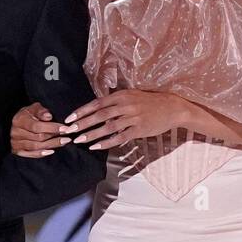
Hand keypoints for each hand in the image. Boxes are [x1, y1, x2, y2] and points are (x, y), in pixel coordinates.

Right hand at [10, 102, 68, 157]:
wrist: (18, 124)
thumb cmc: (29, 115)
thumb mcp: (34, 109)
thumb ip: (41, 111)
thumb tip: (49, 116)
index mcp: (19, 120)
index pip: (37, 126)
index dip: (52, 128)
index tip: (65, 128)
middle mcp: (15, 132)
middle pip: (38, 137)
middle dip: (54, 137)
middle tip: (67, 135)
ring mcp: (15, 143)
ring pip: (36, 146)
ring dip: (52, 145)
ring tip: (64, 142)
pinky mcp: (17, 151)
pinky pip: (31, 154)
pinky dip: (42, 154)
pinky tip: (52, 151)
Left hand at [58, 90, 183, 150]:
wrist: (172, 108)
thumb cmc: (150, 102)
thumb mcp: (132, 95)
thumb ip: (115, 99)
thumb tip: (98, 105)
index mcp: (121, 95)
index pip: (97, 103)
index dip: (82, 111)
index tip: (69, 118)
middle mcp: (125, 105)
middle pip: (99, 115)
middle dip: (82, 123)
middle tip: (69, 130)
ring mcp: (132, 118)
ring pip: (108, 127)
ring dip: (92, 134)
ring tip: (79, 140)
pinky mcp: (138, 130)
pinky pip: (119, 138)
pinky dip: (106, 142)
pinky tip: (96, 147)